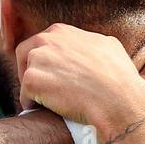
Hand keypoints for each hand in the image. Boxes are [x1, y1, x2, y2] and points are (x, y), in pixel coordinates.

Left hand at [16, 24, 144, 135]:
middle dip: (32, 71)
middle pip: (25, 54)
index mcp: (62, 31)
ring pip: (26, 76)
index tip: (53, 73)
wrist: (118, 101)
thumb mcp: (109, 46)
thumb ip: (90, 43)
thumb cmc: (119, 78)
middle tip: (44, 88)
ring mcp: (37, 59)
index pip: (42, 42)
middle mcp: (46, 40)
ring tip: (48, 102)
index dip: (46, 59)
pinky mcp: (32, 81)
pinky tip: (47, 112)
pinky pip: (25, 96)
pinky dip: (33, 105)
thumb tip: (89, 48)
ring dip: (34, 89)